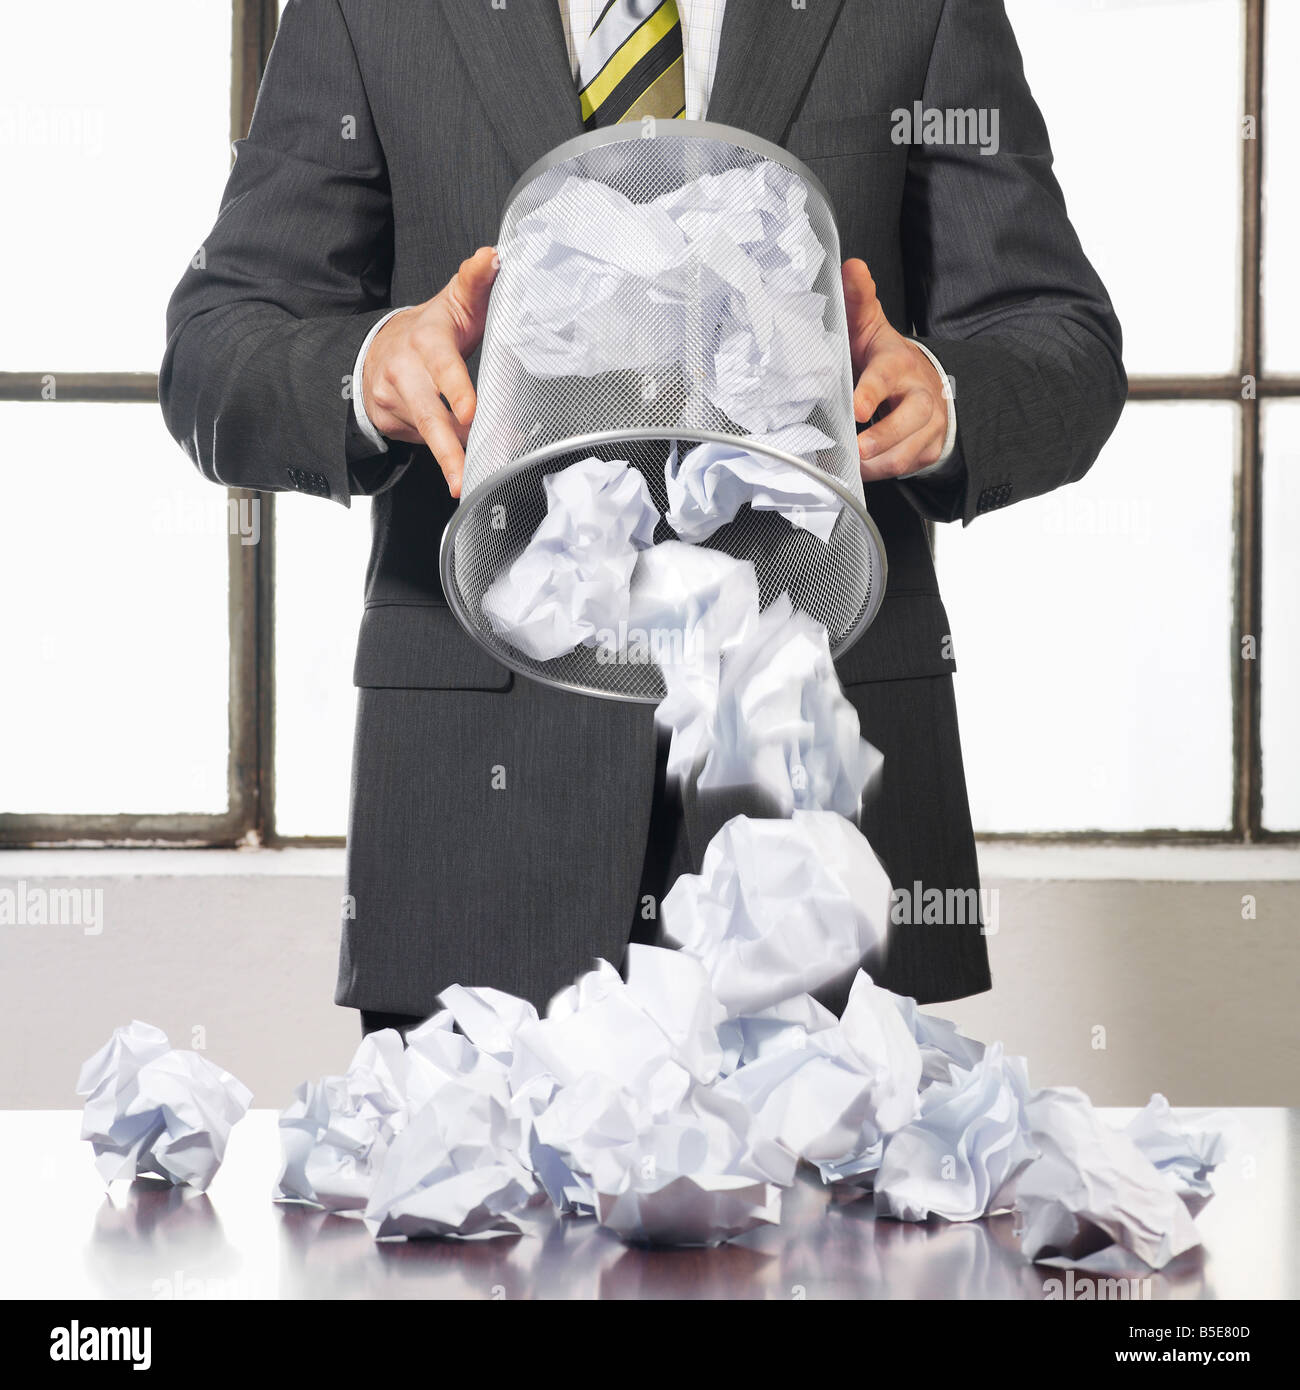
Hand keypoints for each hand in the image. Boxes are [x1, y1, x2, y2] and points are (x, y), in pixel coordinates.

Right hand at [362, 246, 498, 496]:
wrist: (380, 349)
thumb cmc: (433, 329)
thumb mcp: (455, 301)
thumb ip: (476, 281)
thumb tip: (493, 256)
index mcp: (426, 341)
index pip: (444, 367)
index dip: (457, 390)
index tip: (470, 413)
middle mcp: (404, 371)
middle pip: (430, 416)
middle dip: (449, 451)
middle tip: (464, 477)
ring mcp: (393, 399)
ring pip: (428, 435)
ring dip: (454, 459)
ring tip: (469, 480)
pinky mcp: (389, 421)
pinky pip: (421, 442)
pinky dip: (446, 454)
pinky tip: (460, 460)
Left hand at [842, 258, 948, 481]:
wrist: (922, 384)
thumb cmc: (884, 358)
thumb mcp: (870, 326)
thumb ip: (859, 300)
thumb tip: (851, 266)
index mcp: (898, 364)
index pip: (886, 376)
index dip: (871, 393)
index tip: (855, 408)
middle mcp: (919, 394)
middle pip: (908, 419)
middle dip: (882, 437)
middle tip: (857, 449)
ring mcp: (929, 424)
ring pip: (907, 450)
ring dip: (878, 462)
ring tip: (852, 465)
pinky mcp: (930, 448)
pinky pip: (907, 467)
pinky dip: (881, 474)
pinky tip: (860, 473)